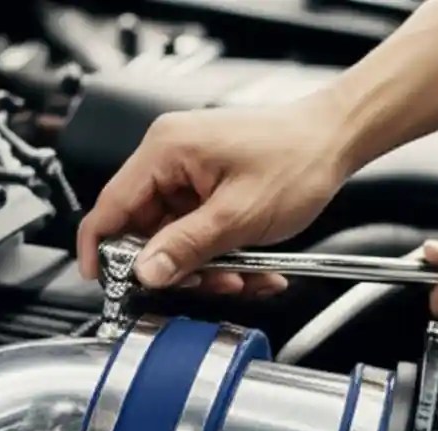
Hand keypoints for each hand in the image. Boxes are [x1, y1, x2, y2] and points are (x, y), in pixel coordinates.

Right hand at [76, 93, 349, 295]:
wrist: (337, 140)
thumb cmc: (298, 158)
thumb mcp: (237, 216)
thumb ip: (185, 247)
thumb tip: (144, 273)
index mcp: (165, 150)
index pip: (110, 206)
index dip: (100, 250)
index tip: (101, 282)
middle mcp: (170, 156)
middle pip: (143, 229)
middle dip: (175, 266)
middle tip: (204, 283)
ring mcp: (190, 172)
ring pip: (174, 238)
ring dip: (205, 266)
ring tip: (241, 276)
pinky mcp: (208, 186)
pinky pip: (198, 232)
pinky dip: (220, 255)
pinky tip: (250, 266)